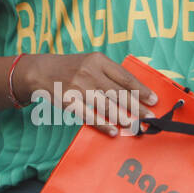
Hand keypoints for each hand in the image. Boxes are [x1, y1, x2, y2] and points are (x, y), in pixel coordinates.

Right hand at [17, 52, 158, 136]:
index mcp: (97, 60)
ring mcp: (77, 86)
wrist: (39, 71)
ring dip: (122, 118)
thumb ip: (109, 73)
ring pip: (105, 105)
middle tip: (150, 118)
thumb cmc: (69, 67)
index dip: (141, 90)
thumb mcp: (89, 62)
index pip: (124, 77)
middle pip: (118, 93)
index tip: (154, 100)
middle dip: (136, 107)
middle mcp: (88, 72)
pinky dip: (103, 125)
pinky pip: (89, 116)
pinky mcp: (68, 100)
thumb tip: (135, 93)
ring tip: (135, 127)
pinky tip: (114, 132)